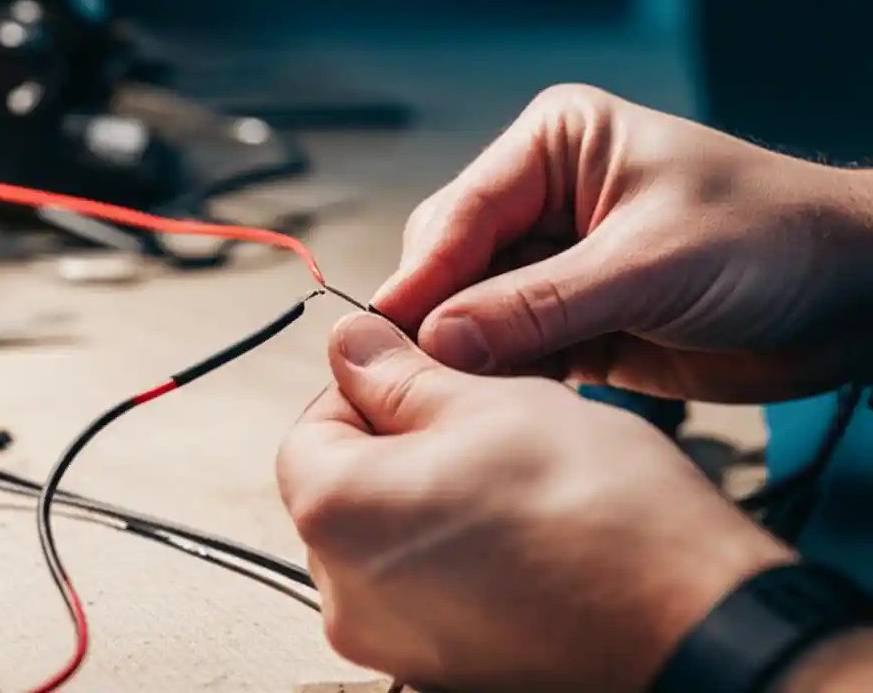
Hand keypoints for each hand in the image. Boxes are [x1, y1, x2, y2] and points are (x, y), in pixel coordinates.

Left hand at [278, 313, 793, 691]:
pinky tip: (517, 530)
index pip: (310, 426)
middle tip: (475, 420)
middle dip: (398, 443)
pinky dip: (451, 552)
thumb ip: (397, 371)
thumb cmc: (603, 514)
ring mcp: (389, 642)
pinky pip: (420, 589)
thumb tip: (352, 345)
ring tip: (508, 476)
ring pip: (384, 538)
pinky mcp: (437, 668)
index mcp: (334, 514)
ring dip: (428, 495)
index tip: (420, 376)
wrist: (694, 624)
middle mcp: (345, 594)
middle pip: (342, 487)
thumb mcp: (488, 400)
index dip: (368, 387)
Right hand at [374, 84, 872, 401]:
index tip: (386, 334)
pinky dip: (503, 380)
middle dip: (441, 320)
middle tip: (418, 379)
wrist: (848, 298)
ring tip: (457, 402)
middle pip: (452, 264)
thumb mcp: (650, 264)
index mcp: (553, 146)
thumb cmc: (770, 241)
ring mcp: (552, 263)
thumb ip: (540, 304)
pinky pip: (510, 351)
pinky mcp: (568, 319)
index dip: (422, 277)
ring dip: (469, 358)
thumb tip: (440, 338)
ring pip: (472, 314)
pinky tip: (501, 405)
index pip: (460, 212)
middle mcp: (541, 199)